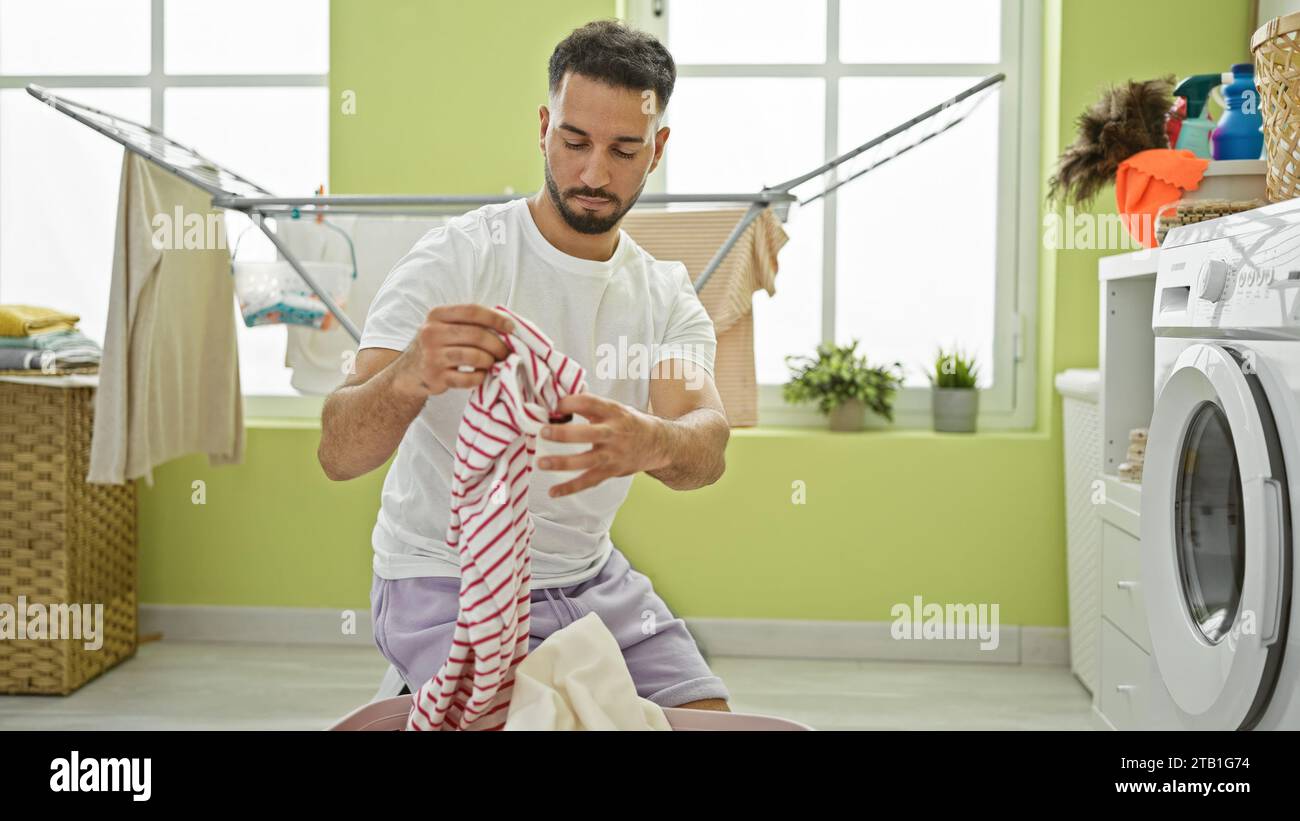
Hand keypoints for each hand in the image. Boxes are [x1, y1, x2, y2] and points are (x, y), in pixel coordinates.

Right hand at [393, 304, 514, 398]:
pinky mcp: (435, 377)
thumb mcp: (444, 326)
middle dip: (498, 344)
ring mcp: (432, 355)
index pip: (472, 311)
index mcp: (437, 315)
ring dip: (490, 361)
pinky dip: (479, 377)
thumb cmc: (436, 346)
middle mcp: (431, 333)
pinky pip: (467, 378)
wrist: (408, 373)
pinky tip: (480, 375)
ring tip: (493, 363)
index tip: (511, 327)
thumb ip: (468, 322)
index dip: (495, 318)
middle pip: (476, 335)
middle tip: (506, 352)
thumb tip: (505, 323)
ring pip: (474, 356)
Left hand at [536, 393, 669, 497]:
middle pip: (588, 434)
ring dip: (562, 462)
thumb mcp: (615, 408)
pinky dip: (570, 488)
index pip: (590, 403)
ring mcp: (613, 454)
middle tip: (543, 432)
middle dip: (564, 433)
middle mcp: (614, 433)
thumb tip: (557, 401)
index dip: (570, 402)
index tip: (553, 404)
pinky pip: (589, 481)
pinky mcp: (611, 471)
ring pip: (586, 461)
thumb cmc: (630, 423)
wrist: (658, 443)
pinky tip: (554, 491)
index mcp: (614, 412)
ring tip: (541, 462)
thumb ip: (590, 407)